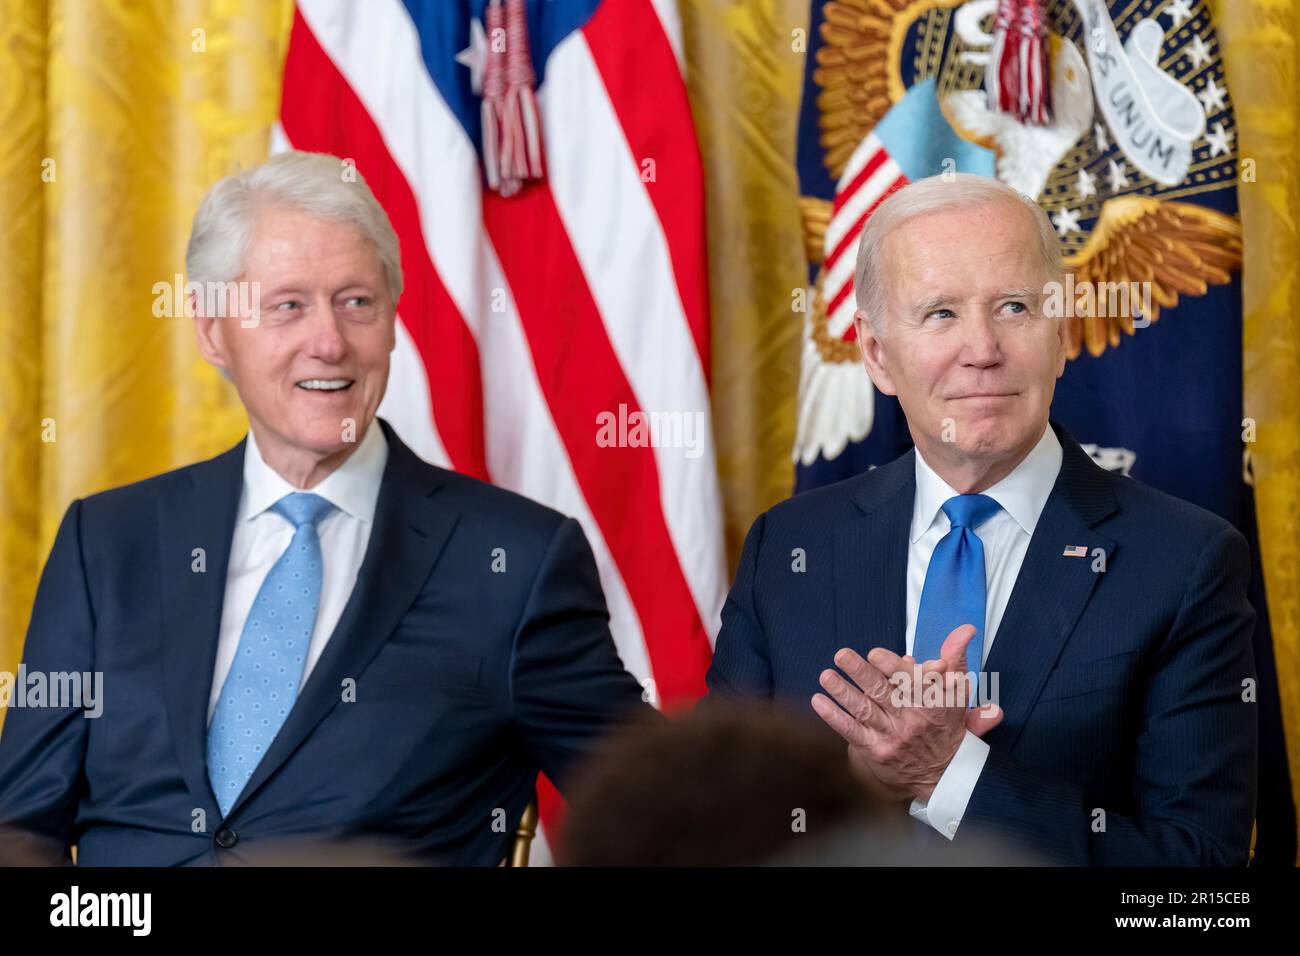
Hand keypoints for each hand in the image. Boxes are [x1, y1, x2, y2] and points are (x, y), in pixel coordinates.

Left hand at [811, 624, 1002, 801]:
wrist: (942, 776)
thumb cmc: (945, 725)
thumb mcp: (958, 693)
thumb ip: (956, 660)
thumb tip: (965, 630)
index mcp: (934, 704)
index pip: (913, 682)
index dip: (893, 668)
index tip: (876, 654)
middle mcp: (912, 721)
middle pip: (884, 693)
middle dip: (861, 673)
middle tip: (842, 655)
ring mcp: (892, 737)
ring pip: (864, 710)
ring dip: (842, 692)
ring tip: (826, 675)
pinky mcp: (875, 751)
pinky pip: (851, 731)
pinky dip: (834, 716)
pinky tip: (819, 701)